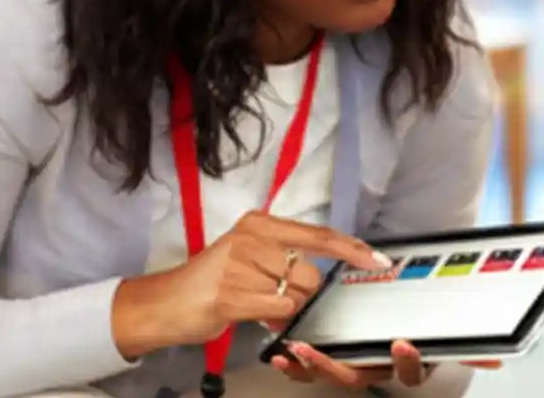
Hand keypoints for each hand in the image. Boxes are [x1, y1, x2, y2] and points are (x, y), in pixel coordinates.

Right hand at [112, 212, 388, 358]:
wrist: (167, 302)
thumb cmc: (212, 280)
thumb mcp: (249, 255)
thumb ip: (284, 258)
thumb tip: (321, 274)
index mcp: (260, 224)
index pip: (318, 235)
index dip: (351, 248)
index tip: (377, 258)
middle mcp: (251, 238)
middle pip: (309, 273)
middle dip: (300, 294)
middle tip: (273, 297)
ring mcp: (240, 265)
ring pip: (295, 295)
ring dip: (284, 309)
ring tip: (257, 304)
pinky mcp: (231, 294)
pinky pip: (277, 309)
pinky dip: (272, 318)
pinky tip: (254, 314)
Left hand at [271, 339, 501, 388]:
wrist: (398, 318)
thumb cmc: (422, 322)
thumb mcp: (444, 331)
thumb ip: (469, 345)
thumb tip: (496, 358)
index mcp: (409, 362)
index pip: (412, 372)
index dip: (407, 362)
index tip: (401, 344)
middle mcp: (380, 369)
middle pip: (358, 377)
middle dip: (333, 366)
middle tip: (316, 351)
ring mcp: (355, 366)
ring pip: (332, 374)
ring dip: (309, 364)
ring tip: (293, 349)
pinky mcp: (332, 358)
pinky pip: (310, 369)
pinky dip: (293, 363)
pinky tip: (278, 352)